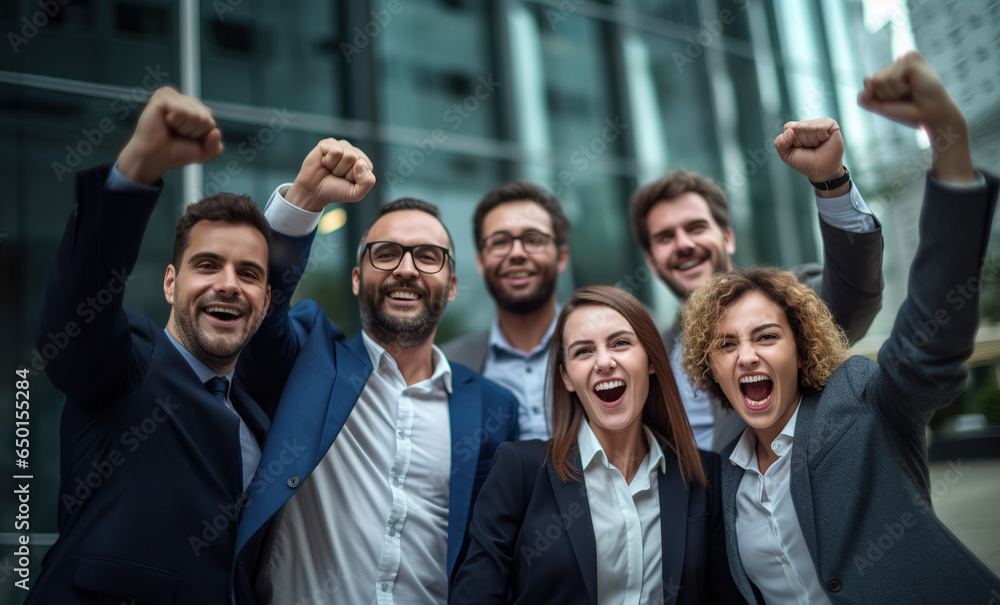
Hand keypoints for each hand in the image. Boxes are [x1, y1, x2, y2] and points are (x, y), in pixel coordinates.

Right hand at [116, 87, 222, 185]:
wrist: (154, 158)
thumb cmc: (174, 152)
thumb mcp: (203, 152)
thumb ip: (216, 146)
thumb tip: (216, 132)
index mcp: (194, 108)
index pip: (210, 121)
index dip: (200, 136)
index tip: (184, 138)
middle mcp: (183, 100)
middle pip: (205, 117)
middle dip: (194, 132)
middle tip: (176, 134)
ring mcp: (173, 96)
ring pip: (197, 115)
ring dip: (185, 128)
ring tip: (170, 129)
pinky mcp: (162, 96)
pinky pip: (183, 111)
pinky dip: (177, 122)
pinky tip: (165, 122)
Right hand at [285, 139, 375, 211]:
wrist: (314, 191)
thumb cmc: (336, 191)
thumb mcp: (356, 193)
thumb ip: (367, 182)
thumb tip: (360, 162)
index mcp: (364, 164)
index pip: (366, 166)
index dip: (354, 177)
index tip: (346, 181)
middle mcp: (354, 152)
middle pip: (355, 158)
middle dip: (344, 172)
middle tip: (337, 175)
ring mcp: (341, 146)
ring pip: (347, 155)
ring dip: (336, 167)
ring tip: (331, 169)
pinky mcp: (328, 143)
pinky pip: (335, 151)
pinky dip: (329, 161)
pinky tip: (325, 162)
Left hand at [774, 117, 844, 183]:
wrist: (821, 171)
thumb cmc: (805, 162)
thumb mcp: (786, 155)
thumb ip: (780, 142)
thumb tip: (789, 131)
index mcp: (796, 128)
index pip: (788, 127)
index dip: (793, 141)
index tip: (799, 148)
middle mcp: (808, 123)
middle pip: (798, 127)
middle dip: (802, 141)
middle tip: (809, 148)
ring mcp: (820, 122)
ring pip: (809, 127)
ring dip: (812, 141)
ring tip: (817, 146)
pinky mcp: (831, 124)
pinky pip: (820, 127)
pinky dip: (820, 137)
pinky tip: (824, 141)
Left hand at [858, 51, 971, 182]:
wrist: (930, 116)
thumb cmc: (908, 111)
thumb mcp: (880, 107)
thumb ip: (865, 98)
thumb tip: (867, 79)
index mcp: (890, 72)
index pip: (868, 83)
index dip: (879, 97)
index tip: (898, 100)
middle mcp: (897, 63)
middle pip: (873, 80)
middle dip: (886, 95)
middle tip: (905, 97)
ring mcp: (904, 59)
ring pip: (879, 79)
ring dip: (893, 93)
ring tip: (910, 92)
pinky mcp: (911, 59)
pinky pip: (890, 78)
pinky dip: (900, 88)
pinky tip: (914, 87)